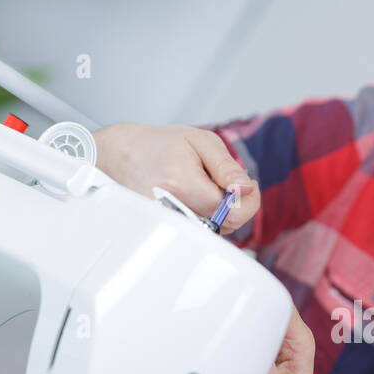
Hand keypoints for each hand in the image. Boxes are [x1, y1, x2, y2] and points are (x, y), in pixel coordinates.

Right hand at [92, 122, 259, 234]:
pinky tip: (198, 198)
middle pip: (226, 225)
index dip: (249, 201)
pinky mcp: (164, 229)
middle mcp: (172, 208)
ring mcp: (166, 222)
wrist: (123, 155)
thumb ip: (227, 167)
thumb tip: (245, 188)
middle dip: (235, 204)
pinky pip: (199, 231)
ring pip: (214, 230)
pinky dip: (207, 216)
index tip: (247, 185)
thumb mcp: (201, 142)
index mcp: (183, 183)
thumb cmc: (161, 145)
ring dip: (221, 210)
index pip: (233, 212)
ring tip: (207, 186)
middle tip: (226, 181)